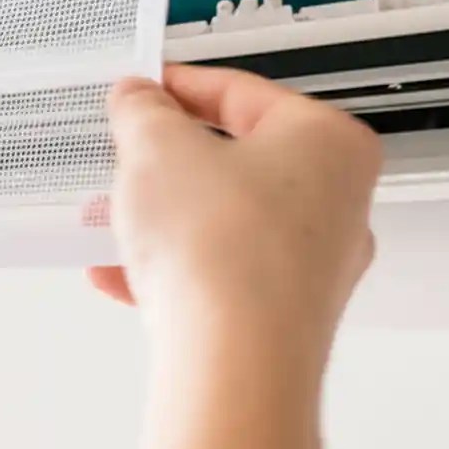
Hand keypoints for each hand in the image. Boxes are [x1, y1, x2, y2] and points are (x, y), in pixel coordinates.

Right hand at [89, 64, 380, 354]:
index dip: (179, 87)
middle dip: (166, 162)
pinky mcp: (283, 316)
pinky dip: (171, 269)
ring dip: (161, 218)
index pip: (242, 94)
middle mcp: (337, 204)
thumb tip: (139, 100)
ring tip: (111, 220)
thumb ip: (143, 112)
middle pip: (235, 162)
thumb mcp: (157, 148)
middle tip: (125, 157)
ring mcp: (314, 266)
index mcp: (328, 143)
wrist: (234, 361)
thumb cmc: (223, 249)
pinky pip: (218, 276)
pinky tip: (120, 274)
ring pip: (224, 223)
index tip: (142, 92)